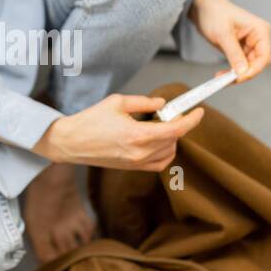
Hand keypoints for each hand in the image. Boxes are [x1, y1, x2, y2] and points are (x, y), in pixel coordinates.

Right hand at [32, 93, 203, 170]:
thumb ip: (144, 102)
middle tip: (169, 111)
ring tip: (159, 124)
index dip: (192, 120)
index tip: (199, 112)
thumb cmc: (90, 120)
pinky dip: (166, 152)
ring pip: (169, 152)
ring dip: (172, 138)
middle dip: (178, 123)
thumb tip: (162, 104)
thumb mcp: (118, 102)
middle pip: (174, 139)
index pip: (176, 129)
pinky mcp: (132, 168)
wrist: (71, 143)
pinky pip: (159, 163)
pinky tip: (158, 140)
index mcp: (138, 134)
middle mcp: (140, 152)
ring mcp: (137, 163)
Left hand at [187, 0, 270, 81]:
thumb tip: (242, 71)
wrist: (202, 7)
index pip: (264, 57)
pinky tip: (222, 74)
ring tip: (221, 78)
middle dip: (244, 74)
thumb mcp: (223, 34)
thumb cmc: (214, 12)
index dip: (254, 70)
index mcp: (260, 30)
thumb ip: (234, 53)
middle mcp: (258, 38)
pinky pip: (240, 65)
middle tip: (228, 80)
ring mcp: (250, 45)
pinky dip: (232, 71)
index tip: (239, 77)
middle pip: (258, 64)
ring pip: (249, 67)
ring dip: (237, 75)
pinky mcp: (241, 50)